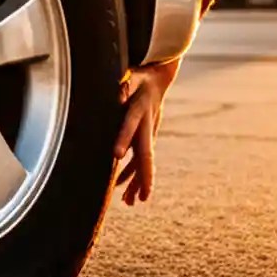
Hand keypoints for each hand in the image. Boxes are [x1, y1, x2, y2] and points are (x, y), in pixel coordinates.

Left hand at [113, 59, 179, 204]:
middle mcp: (147, 125)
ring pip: (143, 161)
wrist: (160, 77)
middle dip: (142, 177)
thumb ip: (124, 82)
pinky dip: (133, 174)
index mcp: (139, 108)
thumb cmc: (140, 75)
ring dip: (137, 182)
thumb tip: (117, 87)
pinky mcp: (146, 136)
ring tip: (130, 202)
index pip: (131, 125)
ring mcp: (149, 132)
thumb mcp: (130, 74)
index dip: (124, 139)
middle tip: (141, 198)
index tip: (117, 155)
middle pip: (145, 154)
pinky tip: (126, 190)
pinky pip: (140, 158)